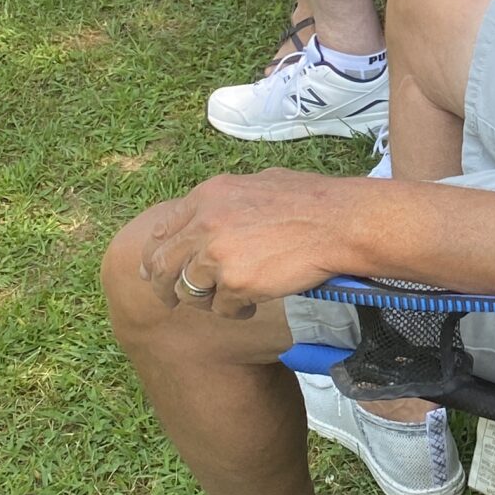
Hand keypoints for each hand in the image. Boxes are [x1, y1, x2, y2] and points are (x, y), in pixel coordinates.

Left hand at [126, 170, 357, 318]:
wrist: (337, 222)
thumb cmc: (309, 200)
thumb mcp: (258, 183)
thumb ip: (226, 201)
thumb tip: (210, 212)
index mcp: (208, 196)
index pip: (163, 230)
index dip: (156, 254)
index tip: (156, 269)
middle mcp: (205, 224)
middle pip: (162, 264)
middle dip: (162, 286)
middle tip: (170, 299)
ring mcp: (217, 255)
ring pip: (189, 291)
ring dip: (205, 301)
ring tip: (227, 301)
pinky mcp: (235, 283)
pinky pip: (221, 308)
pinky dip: (234, 311)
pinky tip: (250, 306)